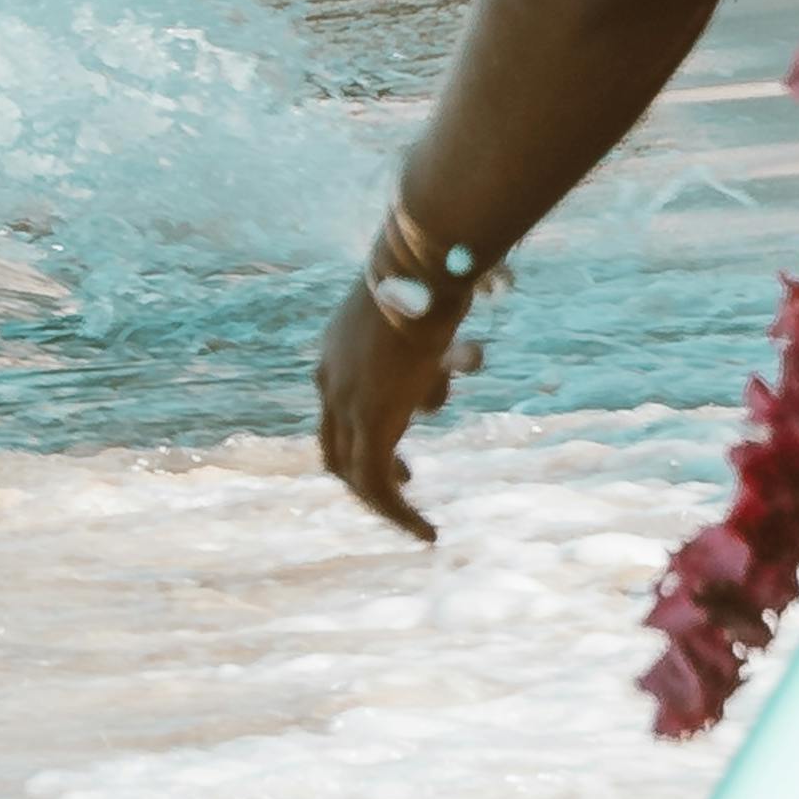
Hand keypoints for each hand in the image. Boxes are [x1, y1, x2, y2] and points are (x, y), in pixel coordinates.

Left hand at [317, 257, 468, 538]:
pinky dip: (400, 515)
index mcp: (337, 351)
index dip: (362, 436)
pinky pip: (378, 486)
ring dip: (387, 501)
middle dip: (367, 473)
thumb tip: (467, 359)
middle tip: (406, 481)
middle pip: (335, 447)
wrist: (422, 264)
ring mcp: (346, 401)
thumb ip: (440, 342)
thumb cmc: (437, 274)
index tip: (399, 449)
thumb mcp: (435, 314)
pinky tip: (426, 533)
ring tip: (418, 520)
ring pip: (355, 474)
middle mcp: (331, 379)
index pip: (338, 410)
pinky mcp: (370, 422)